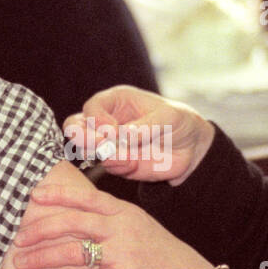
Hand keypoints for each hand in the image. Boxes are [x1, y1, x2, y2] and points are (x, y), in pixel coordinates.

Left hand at [12, 181, 212, 268]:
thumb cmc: (165, 261)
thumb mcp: (141, 231)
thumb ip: (113, 223)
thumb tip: (80, 223)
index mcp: (126, 213)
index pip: (85, 196)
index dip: (56, 195)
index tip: (32, 196)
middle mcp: (123, 227)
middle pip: (72, 221)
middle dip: (40, 229)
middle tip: (17, 238)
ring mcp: (125, 252)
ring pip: (74, 250)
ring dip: (42, 257)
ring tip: (20, 264)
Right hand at [62, 86, 213, 184]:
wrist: (191, 148)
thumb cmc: (179, 121)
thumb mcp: (168, 117)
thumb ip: (145, 126)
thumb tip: (122, 135)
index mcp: (116, 101)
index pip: (92, 107)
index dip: (97, 119)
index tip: (112, 130)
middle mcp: (107, 121)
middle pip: (76, 127)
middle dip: (82, 137)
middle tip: (99, 145)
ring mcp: (109, 143)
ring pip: (87, 150)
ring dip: (104, 155)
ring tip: (128, 157)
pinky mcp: (117, 162)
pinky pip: (108, 167)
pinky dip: (119, 167)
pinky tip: (134, 163)